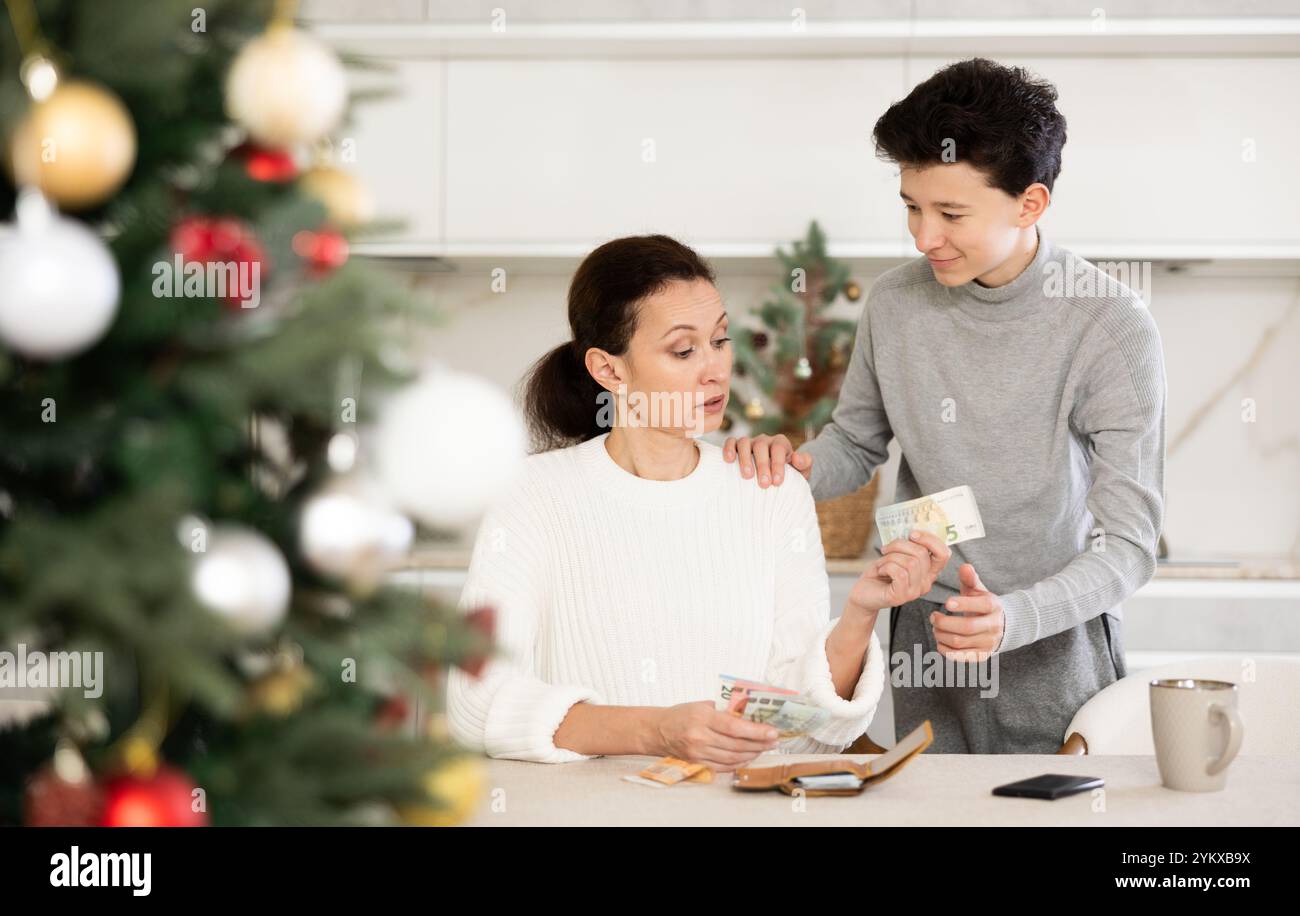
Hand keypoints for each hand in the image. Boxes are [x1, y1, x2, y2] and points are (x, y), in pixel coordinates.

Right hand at [652, 701, 780, 771]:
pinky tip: (748, 757)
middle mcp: (700, 737)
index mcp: (702, 718)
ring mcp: (699, 753)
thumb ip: (724, 710)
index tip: (772, 732)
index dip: (756, 731)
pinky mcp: (698, 763)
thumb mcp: (702, 705)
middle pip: (737, 745)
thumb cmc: (681, 714)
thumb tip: (749, 715)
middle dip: (760, 744)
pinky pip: (724, 766)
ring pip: (732, 757)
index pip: (735, 727)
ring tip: (764, 748)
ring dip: (752, 754)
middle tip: (774, 741)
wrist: (657, 730)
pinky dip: (739, 763)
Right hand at [722, 434, 812, 487]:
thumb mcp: (802, 470)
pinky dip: (728, 449)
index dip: (777, 464)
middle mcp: (765, 440)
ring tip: (747, 476)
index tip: (777, 482)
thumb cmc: (789, 475)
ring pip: (744, 442)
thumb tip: (797, 458)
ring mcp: (750, 443)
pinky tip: (728, 460)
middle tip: (764, 484)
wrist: (776, 477)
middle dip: (762, 465)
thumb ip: (805, 463)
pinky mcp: (737, 447)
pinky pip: (731, 442)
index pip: (778, 449)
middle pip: (761, 446)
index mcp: (780, 443)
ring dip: (744, 458)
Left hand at [848, 530, 950, 613]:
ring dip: (890, 557)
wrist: (863, 592)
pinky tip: (880, 571)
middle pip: (922, 554)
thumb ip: (909, 547)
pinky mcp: (901, 596)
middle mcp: (925, 582)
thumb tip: (913, 532)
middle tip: (886, 550)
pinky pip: (900, 573)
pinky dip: (885, 566)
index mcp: (928, 571)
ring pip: (910, 563)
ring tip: (882, 563)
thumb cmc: (880, 572)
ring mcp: (914, 591)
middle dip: (899, 545)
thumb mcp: (897, 555)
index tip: (912, 534)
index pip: (943, 554)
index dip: (930, 540)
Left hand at [930, 563, 1004, 661]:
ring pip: (960, 642)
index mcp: (993, 606)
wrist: (1002, 626)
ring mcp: (988, 643)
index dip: (963, 604)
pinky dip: (945, 650)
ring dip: (941, 635)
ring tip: (935, 627)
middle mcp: (993, 626)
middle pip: (967, 627)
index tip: (946, 603)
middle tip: (933, 617)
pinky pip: (960, 657)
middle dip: (945, 622)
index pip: (981, 606)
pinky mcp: (982, 655)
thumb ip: (970, 579)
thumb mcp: (978, 590)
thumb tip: (965, 566)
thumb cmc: (982, 604)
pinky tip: (939, 641)